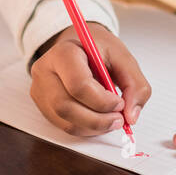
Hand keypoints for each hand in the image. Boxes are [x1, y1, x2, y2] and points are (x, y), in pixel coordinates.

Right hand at [28, 23, 151, 136]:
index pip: (78, 85)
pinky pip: (64, 126)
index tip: (120, 103)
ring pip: (65, 121)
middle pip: (66, 107)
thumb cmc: (98, 49)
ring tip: (112, 119)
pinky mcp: (43, 105)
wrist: (80, 45)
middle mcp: (45, 71)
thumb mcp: (123, 58)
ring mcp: (40, 89)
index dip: (102, 101)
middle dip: (98, 120)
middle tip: (119, 119)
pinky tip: (99, 120)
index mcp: (63, 53)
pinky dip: (86, 129)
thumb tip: (131, 116)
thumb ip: (135, 85)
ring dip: (94, 127)